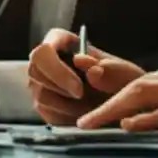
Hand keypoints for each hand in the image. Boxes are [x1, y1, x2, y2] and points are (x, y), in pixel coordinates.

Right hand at [27, 28, 144, 124]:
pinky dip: (67, 117)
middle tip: (85, 100)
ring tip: (90, 106)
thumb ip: (106, 68)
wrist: (119, 99)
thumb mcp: (122, 72)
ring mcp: (39, 82)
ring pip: (40, 95)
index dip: (57, 71)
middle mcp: (43, 59)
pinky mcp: (42, 103)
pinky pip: (47, 113)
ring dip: (67, 106)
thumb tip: (85, 64)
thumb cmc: (119, 79)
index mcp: (59, 40)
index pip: (43, 52)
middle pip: (35, 73)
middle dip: (62, 90)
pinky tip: (83, 113)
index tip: (79, 89)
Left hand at [77, 66, 157, 132]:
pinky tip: (132, 125)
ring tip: (91, 125)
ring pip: (146, 95)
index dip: (111, 94)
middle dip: (103, 103)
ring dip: (114, 110)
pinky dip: (150, 118)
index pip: (140, 83)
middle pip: (133, 86)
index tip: (90, 109)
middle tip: (80, 123)